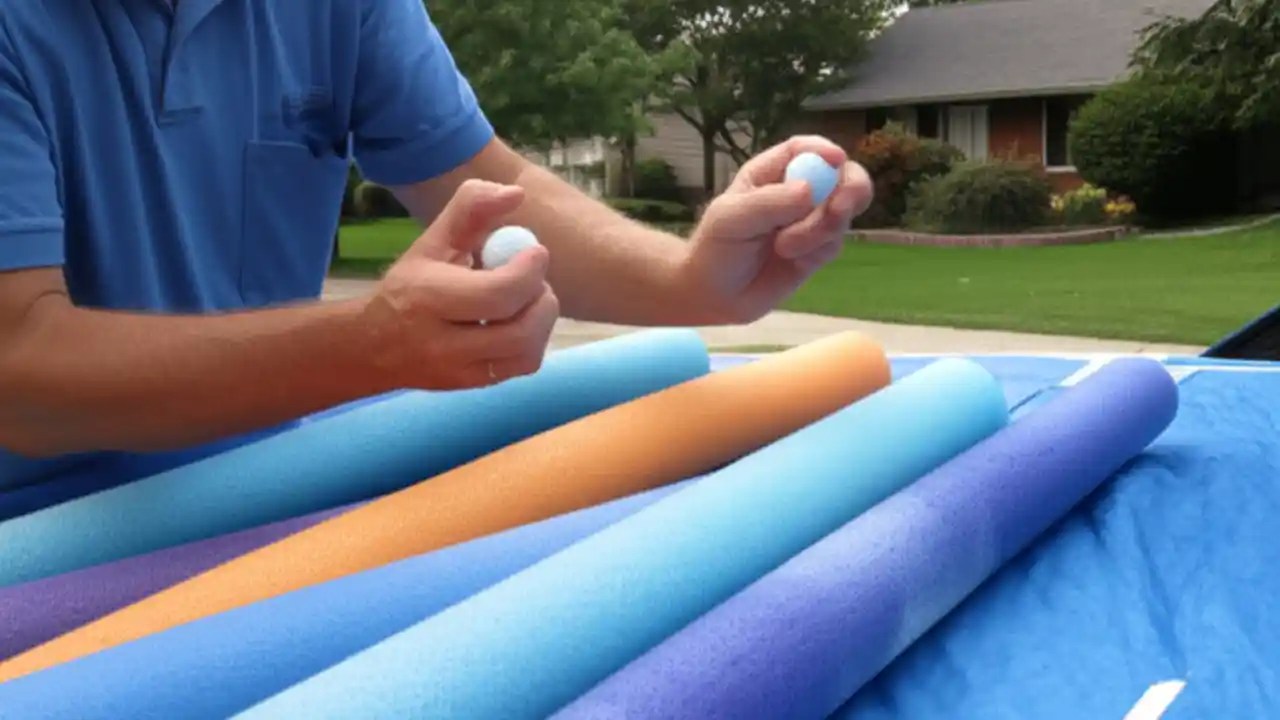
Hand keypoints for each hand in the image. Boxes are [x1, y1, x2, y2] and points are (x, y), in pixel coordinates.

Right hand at [363, 180, 559, 389]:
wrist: (374, 347)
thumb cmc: (411, 285)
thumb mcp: (433, 241)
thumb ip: (471, 209)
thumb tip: (516, 195)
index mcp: (428, 298)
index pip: (497, 295)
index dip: (529, 271)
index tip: (536, 252)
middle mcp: (442, 344)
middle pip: (519, 331)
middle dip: (542, 298)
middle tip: (536, 279)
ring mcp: (460, 372)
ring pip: (528, 354)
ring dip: (542, 321)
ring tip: (530, 300)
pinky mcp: (474, 386)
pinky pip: (523, 366)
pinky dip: (534, 340)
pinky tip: (520, 321)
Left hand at [681, 136, 873, 323]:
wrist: (717, 297)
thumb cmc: (716, 249)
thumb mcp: (732, 220)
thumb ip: (770, 203)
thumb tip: (810, 190)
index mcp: (770, 172)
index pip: (804, 149)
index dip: (824, 151)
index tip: (837, 161)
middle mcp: (797, 190)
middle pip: (842, 174)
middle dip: (849, 188)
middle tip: (839, 210)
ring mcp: (811, 219)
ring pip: (842, 212)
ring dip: (820, 231)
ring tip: (784, 249)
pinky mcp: (819, 248)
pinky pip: (836, 242)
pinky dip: (818, 251)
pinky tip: (793, 261)